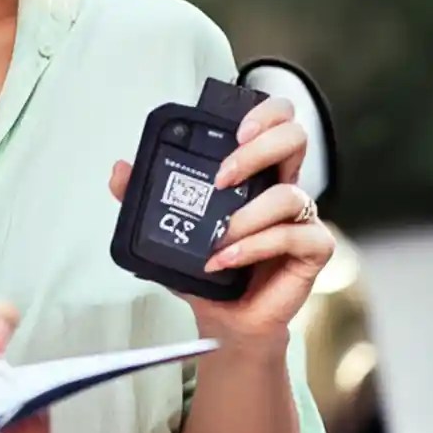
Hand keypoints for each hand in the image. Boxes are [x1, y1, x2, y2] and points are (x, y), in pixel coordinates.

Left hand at [109, 96, 335, 345]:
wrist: (223, 319)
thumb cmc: (205, 270)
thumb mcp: (166, 230)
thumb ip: (141, 197)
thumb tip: (120, 170)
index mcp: (256, 172)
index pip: (276, 121)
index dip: (265, 114)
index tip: (235, 131)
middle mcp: (282, 186)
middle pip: (295, 138)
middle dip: (260, 148)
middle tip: (225, 175)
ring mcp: (301, 217)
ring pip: (289, 194)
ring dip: (246, 216)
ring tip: (218, 238)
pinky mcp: (312, 249)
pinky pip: (293, 235)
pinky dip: (255, 247)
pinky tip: (227, 258)